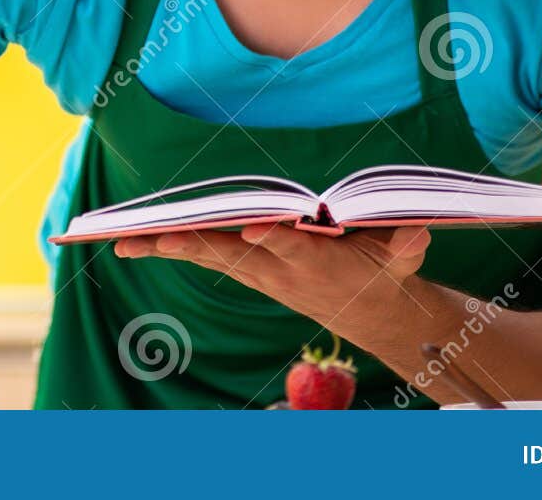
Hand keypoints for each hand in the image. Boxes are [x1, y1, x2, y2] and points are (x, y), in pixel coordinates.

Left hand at [113, 223, 430, 330]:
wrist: (372, 312)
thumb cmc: (386, 269)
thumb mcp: (404, 256)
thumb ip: (406, 243)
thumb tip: (418, 229)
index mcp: (315, 262)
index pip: (289, 247)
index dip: (271, 238)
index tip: (251, 229)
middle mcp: (278, 269)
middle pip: (231, 255)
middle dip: (195, 245)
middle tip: (159, 238)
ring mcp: (258, 271)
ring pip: (207, 255)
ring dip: (166, 247)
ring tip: (123, 241)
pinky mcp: (246, 269)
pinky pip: (203, 255)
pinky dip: (167, 247)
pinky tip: (128, 242)